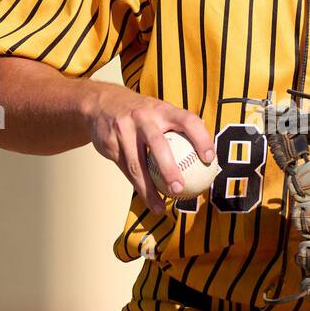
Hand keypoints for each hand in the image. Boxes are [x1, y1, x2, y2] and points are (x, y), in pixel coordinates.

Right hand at [81, 81, 215, 217]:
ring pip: (137, 165)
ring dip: (149, 189)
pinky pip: (126, 170)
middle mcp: (143, 118)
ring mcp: (124, 131)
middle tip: (179, 189)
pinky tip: (148, 199)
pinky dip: (138, 187)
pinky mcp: (110, 144)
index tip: (209, 159)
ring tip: (160, 207)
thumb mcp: (159, 111)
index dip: (201, 138)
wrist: (100, 103)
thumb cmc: (142, 114)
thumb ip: (179, 127)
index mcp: (162, 109)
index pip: (187, 120)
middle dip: (169, 169)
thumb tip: (208, 154)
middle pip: (158, 145)